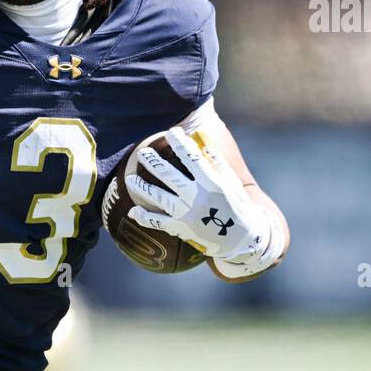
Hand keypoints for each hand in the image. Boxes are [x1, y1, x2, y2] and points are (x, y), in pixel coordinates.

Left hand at [127, 127, 284, 277]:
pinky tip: (133, 211)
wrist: (241, 238)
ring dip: (141, 186)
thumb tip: (202, 141)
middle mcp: (197, 196)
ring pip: (157, 196)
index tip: (171, 132)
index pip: (191, 156)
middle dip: (152, 161)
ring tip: (129, 178)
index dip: (179, 142)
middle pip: (167, 174)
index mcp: (211, 182)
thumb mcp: (232, 181)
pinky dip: (144, 217)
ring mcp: (187, 213)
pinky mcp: (181, 228)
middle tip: (142, 153)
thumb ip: (217, 161)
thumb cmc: (237, 204)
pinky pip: (158, 222)